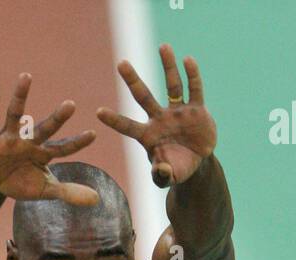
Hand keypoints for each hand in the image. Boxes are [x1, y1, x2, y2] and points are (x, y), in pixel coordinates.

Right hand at [0, 73, 98, 204]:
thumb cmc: (19, 182)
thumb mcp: (44, 190)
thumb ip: (68, 192)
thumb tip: (96, 200)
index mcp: (43, 152)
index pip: (63, 148)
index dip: (76, 143)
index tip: (93, 135)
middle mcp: (28, 140)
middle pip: (45, 128)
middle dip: (57, 118)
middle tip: (71, 105)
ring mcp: (8, 137)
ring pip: (16, 114)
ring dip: (20, 95)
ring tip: (27, 76)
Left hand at [97, 45, 216, 187]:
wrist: (197, 164)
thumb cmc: (176, 169)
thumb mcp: (168, 177)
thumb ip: (161, 176)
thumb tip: (160, 171)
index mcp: (148, 136)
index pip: (127, 126)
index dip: (114, 120)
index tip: (98, 112)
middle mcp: (160, 119)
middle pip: (143, 96)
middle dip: (133, 80)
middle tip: (121, 63)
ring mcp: (178, 112)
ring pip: (172, 85)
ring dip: (168, 67)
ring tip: (163, 46)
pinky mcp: (196, 109)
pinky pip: (194, 89)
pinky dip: (192, 75)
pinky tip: (188, 60)